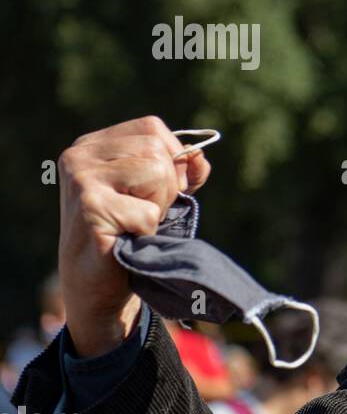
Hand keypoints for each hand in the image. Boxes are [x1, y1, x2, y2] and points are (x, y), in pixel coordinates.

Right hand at [57, 116, 210, 357]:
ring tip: (132, 224)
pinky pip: (147, 212)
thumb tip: (200, 157)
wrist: (97, 285)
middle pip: (157, 150)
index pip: (151, 128)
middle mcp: (80, 155)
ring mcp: (81, 179)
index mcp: (94, 145)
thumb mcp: (161, 196)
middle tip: (142, 213)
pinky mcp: (89, 207)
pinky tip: (124, 239)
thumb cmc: (130, 235)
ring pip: (156, 173)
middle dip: (166, 188)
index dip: (171, 158)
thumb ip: (183, 172)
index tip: (159, 190)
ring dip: (157, 207)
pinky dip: (147, 231)